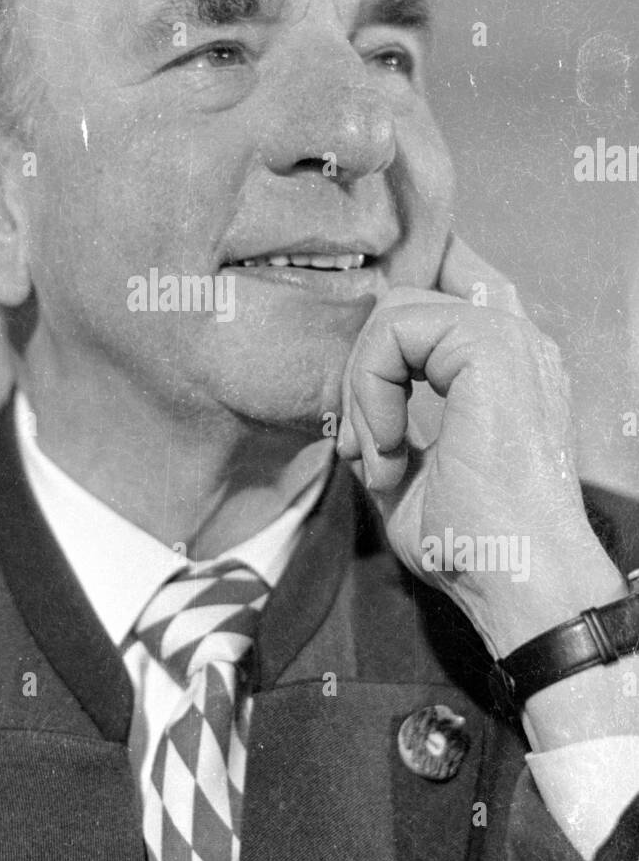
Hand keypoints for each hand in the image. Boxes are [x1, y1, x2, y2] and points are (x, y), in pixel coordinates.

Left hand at [336, 233, 624, 659]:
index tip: (362, 397)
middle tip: (360, 445)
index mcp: (502, 366)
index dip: (390, 317)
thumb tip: (343, 403)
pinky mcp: (490, 345)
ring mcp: (507, 336)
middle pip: (406, 298)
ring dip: (364, 387)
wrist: (518, 578)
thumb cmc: (472, 542)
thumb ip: (384, 419)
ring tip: (379, 455)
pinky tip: (389, 448)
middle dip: (364, 368)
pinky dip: (372, 391)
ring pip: (394, 311)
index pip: (446, 282)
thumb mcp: (409, 469)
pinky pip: (395, 330)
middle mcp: (513, 340)